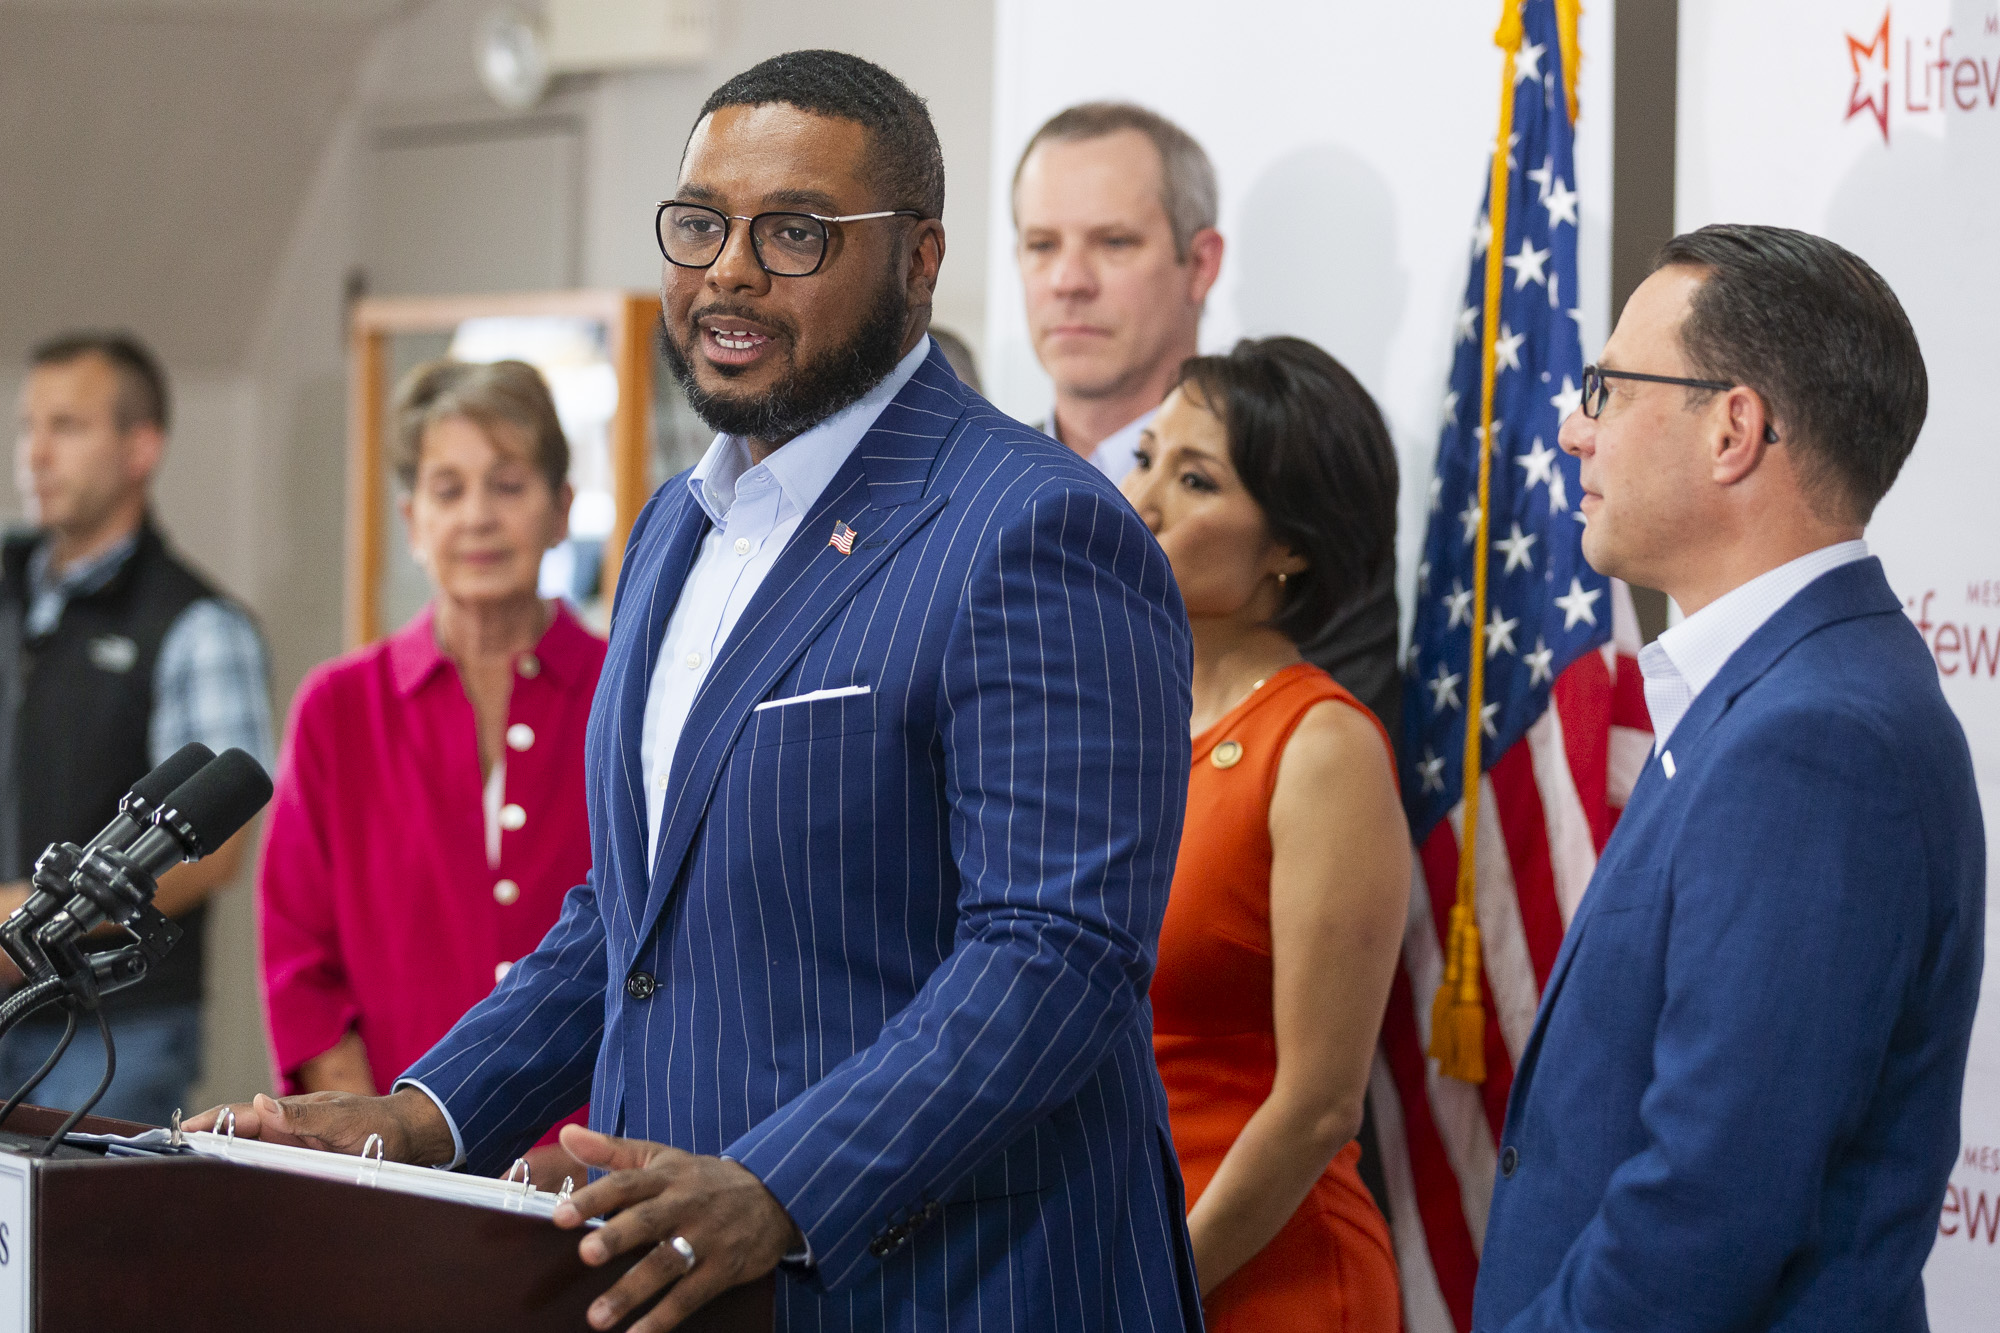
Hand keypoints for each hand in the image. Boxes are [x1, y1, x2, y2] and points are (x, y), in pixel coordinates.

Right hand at [182, 1087, 454, 1165]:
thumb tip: (261, 1103)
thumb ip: (303, 1116)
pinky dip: (245, 1183)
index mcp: (285, 1115)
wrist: (403, 1137)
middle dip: (203, 1148)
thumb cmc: (374, 1123)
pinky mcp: (297, 1170)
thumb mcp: (340, 1119)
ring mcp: (286, 1152)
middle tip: (172, 1163)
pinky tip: (229, 1198)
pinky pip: (265, 1176)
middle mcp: (280, 1133)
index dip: (208, 1124)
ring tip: (188, 1184)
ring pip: (244, 1161)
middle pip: (232, 1140)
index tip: (180, 1133)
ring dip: (220, 1169)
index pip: (237, 1117)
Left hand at [551, 1124, 801, 1331]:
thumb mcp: (661, 1157)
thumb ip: (611, 1150)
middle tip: (587, 1254)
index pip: (626, 1183)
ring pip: (668, 1263)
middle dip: (618, 1237)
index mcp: (666, 1176)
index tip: (561, 1216)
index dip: (594, 1198)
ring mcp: (707, 1237)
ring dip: (633, 1290)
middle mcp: (685, 1204)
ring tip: (597, 1317)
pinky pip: (692, 1295)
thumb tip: (566, 1134)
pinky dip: (665, 1316)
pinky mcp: (725, 1267)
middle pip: (649, 1220)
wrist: (774, 1192)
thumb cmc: (702, 1179)